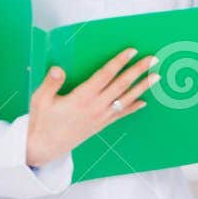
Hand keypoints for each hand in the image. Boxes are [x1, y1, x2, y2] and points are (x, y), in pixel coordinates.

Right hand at [25, 48, 158, 168]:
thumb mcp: (40, 99)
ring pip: (126, 99)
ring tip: (156, 77)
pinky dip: (133, 108)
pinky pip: (121, 114)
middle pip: (121, 85)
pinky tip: (144, 102)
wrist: (45, 147)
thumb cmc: (42, 121)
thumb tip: (58, 68)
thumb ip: (51, 83)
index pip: (105, 75)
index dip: (119, 62)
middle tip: (153, 59)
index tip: (131, 51)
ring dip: (142, 87)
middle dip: (138, 71)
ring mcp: (101, 117)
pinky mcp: (101, 125)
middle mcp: (96, 106)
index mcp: (82, 97)